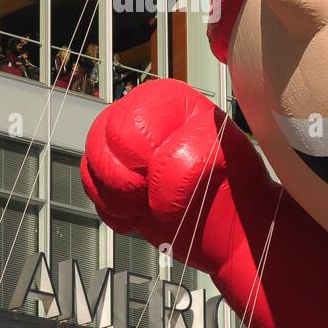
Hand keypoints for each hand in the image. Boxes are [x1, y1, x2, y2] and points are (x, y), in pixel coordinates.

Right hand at [81, 79, 241, 259]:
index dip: (153, 162)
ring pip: (95, 163)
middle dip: (131, 180)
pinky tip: (140, 215)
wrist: (232, 227)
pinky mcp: (113, 174)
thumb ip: (194, 156)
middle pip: (106, 137)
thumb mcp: (228, 161)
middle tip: (159, 197)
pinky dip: (114, 211)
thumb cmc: (236, 190)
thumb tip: (161, 167)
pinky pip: (92, 187)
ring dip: (121, 198)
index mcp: (171, 100)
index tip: (181, 182)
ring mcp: (124, 146)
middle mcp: (143, 114)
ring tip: (148, 206)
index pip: (136, 123)